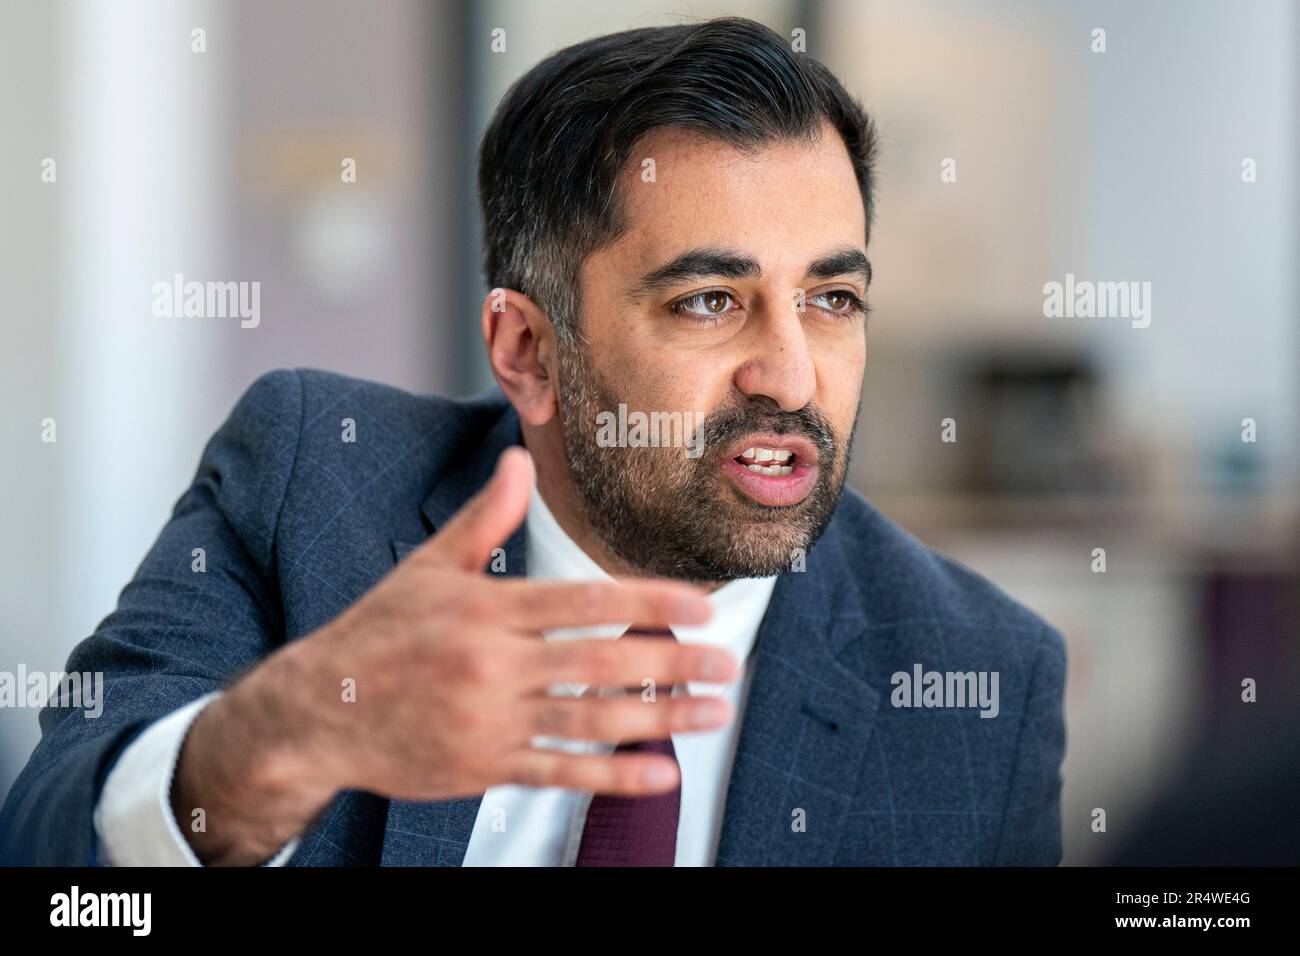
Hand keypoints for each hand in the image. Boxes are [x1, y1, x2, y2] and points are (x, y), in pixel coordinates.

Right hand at [172, 447, 737, 863]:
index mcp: (486, 610)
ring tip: (712, 711)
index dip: (649, 605)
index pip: (584, 603)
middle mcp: (492, 665)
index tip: (702, 608)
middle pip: (599, 663)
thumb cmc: (378, 632)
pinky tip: (660, 771)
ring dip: (660, 719)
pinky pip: (559, 772)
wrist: (319, 711)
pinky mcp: (483, 766)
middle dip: (673, 664)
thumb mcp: (427, 567)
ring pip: (590, 720)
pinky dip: (613, 775)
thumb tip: (518, 461)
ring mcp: (490, 720)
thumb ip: (484, 520)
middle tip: (727, 663)